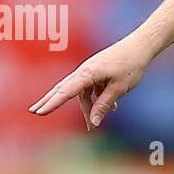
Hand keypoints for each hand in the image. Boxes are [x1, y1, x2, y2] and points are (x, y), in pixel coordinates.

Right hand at [29, 35, 151, 129]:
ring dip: (86, 109)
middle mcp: (84, 71)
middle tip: (33, 111)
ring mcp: (90, 71)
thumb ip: (103, 105)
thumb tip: (93, 123)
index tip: (39, 112)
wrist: (140, 47)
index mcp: (87, 74)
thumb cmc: (130, 66)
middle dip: (50, 101)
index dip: (52, 104)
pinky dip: (99, 99)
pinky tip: (113, 109)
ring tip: (90, 126)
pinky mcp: (98, 71)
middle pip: (63, 89)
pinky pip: (93, 88)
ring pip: (81, 92)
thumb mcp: (118, 89)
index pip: (65, 92)